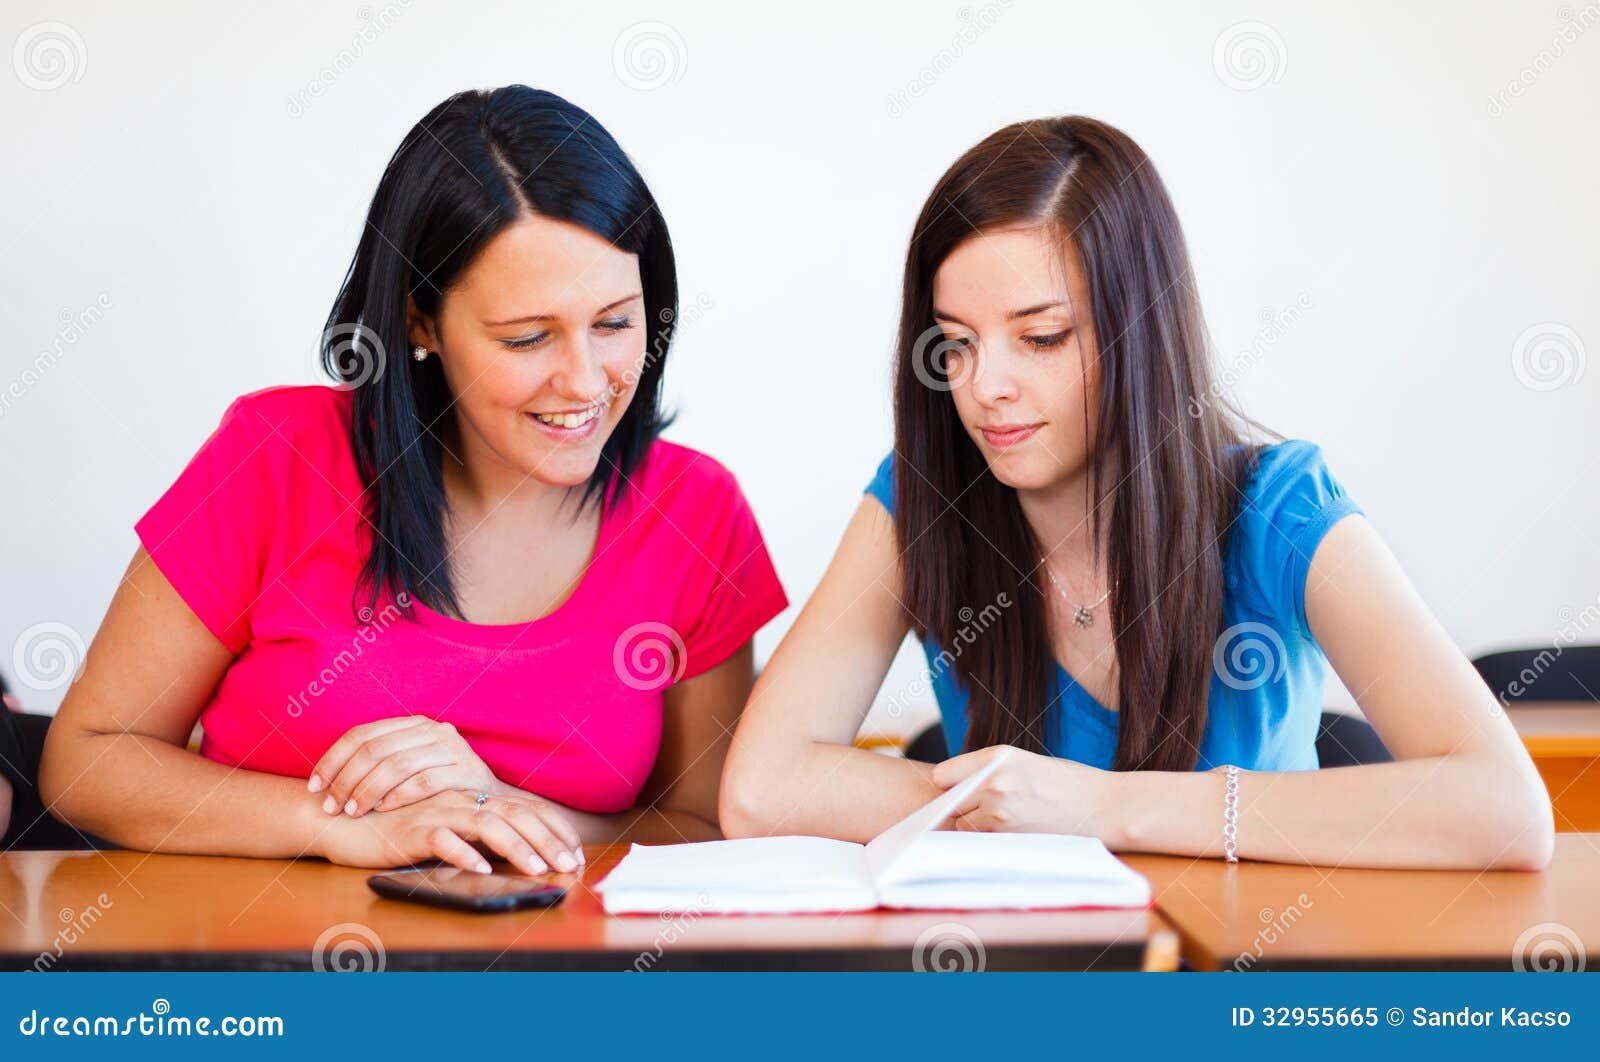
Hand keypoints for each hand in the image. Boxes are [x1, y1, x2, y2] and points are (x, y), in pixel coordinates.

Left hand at [309, 716, 496, 816]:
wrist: (492, 802)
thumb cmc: (440, 788)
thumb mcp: (409, 766)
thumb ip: (379, 763)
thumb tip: (327, 778)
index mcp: (411, 723)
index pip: (361, 734)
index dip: (332, 760)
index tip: (313, 787)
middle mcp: (431, 729)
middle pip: (375, 749)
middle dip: (346, 779)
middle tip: (330, 806)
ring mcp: (450, 747)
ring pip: (397, 764)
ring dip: (368, 790)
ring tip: (351, 812)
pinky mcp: (465, 769)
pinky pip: (424, 781)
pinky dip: (398, 796)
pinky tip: (382, 809)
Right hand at [317, 789, 584, 874]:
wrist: (348, 821)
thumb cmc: (401, 829)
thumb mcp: (448, 831)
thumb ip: (478, 837)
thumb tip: (521, 857)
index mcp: (475, 800)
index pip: (526, 810)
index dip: (555, 830)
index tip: (579, 855)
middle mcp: (463, 802)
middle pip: (516, 816)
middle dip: (548, 841)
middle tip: (571, 867)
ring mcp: (439, 813)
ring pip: (487, 826)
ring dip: (517, 848)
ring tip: (539, 870)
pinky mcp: (413, 829)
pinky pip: (443, 840)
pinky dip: (464, 855)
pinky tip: (481, 870)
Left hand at [931, 745, 1118, 838]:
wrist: (1103, 807)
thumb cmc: (1066, 783)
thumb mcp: (1022, 763)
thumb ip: (985, 772)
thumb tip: (949, 791)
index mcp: (996, 757)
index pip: (942, 776)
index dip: (948, 786)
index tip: (957, 792)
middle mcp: (992, 782)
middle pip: (949, 804)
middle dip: (960, 809)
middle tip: (983, 810)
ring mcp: (999, 811)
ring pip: (963, 826)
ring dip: (974, 827)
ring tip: (1006, 820)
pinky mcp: (1008, 837)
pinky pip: (981, 842)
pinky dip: (989, 841)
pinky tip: (1013, 833)